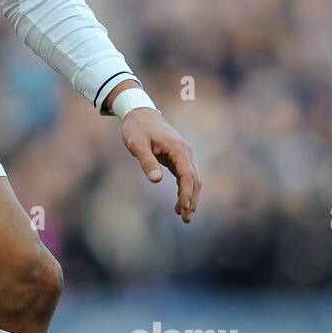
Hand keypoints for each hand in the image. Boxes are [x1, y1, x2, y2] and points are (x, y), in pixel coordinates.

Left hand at [120, 109, 201, 223]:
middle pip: (194, 180)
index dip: (187, 194)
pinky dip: (184, 190)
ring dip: (189, 197)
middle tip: (186, 220)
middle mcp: (185, 152)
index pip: (188, 176)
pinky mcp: (177, 157)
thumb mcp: (137, 144)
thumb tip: (156, 180)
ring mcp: (183, 154)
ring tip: (183, 216)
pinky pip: (185, 176)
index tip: (183, 209)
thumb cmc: (136, 128)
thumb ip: (147, 161)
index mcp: (178, 149)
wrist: (139, 113)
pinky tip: (178, 203)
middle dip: (191, 200)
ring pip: (192, 179)